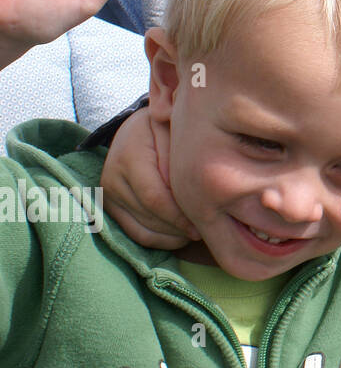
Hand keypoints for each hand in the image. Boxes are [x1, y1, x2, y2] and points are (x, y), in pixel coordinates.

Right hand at [101, 106, 197, 248]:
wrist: (140, 129)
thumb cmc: (166, 128)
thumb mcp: (176, 131)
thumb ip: (180, 156)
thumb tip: (188, 188)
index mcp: (129, 155)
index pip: (155, 197)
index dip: (180, 215)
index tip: (203, 221)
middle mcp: (112, 176)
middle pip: (150, 216)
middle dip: (179, 227)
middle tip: (205, 229)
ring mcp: (108, 194)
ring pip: (143, 229)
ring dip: (172, 236)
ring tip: (196, 231)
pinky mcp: (109, 207)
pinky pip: (136, 233)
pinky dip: (160, 239)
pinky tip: (180, 235)